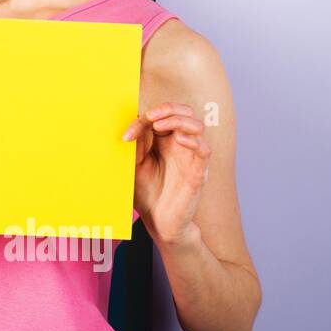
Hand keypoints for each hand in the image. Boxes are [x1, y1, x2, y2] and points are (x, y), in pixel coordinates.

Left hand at [123, 102, 211, 245]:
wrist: (157, 221)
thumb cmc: (146, 192)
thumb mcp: (134, 165)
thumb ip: (135, 145)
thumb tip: (131, 124)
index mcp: (162, 141)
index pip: (161, 116)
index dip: (144, 118)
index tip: (127, 135)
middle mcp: (178, 145)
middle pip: (184, 112)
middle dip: (168, 109)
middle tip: (151, 118)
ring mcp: (189, 157)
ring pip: (197, 125)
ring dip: (178, 120)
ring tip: (160, 127)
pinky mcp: (197, 172)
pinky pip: (204, 150)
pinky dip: (193, 140)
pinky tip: (178, 141)